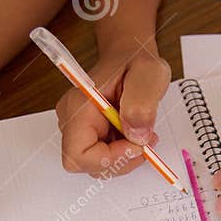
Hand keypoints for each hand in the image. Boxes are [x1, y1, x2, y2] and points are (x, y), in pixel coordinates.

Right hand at [54, 45, 170, 176]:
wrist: (130, 55)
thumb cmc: (136, 61)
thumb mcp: (149, 74)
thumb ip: (142, 104)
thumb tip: (136, 136)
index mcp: (79, 107)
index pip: (78, 155)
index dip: (108, 159)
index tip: (135, 145)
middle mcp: (72, 120)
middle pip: (87, 164)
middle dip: (120, 160)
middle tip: (145, 140)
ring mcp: (79, 129)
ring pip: (98, 165)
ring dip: (125, 157)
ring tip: (142, 132)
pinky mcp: (90, 134)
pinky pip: (105, 157)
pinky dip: (124, 153)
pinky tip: (134, 133)